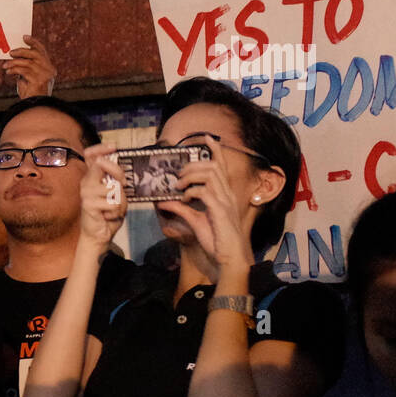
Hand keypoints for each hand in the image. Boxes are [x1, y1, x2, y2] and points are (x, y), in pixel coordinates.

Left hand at [3, 35, 55, 97]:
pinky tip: (8, 72)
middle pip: (35, 54)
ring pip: (27, 63)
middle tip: (11, 53)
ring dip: (14, 63)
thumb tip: (14, 54)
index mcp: (49, 67)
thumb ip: (26, 66)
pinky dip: (14, 70)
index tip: (24, 37)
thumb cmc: (30, 92)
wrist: (33, 105)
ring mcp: (45, 75)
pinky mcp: (39, 81)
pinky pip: (24, 71)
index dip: (34, 42)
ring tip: (5, 66)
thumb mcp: (28, 76)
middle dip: (21, 51)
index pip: (42, 50)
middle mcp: (49, 70)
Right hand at [79, 145, 126, 252]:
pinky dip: (116, 211)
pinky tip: (108, 216)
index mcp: (91, 178)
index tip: (113, 147)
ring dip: (120, 201)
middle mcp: (86, 182)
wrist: (100, 234)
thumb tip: (120, 171)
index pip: (90, 156)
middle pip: (102, 164)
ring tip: (113, 209)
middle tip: (124, 185)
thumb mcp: (115, 193)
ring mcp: (86, 193)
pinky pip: (113, 202)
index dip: (101, 148)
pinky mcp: (88, 204)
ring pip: (113, 188)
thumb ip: (116, 180)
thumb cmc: (108, 213)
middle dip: (118, 172)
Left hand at [155, 138, 253, 269]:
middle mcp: (227, 195)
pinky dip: (190, 192)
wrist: (230, 258)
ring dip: (190, 177)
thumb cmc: (217, 242)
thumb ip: (182, 209)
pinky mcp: (219, 210)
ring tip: (179, 186)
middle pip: (213, 166)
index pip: (221, 167)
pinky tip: (184, 200)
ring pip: (209, 174)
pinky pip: (204, 191)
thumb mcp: (195, 221)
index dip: (215, 150)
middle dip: (193, 166)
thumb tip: (165, 202)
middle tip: (179, 175)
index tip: (206, 138)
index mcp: (224, 195)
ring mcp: (224, 201)